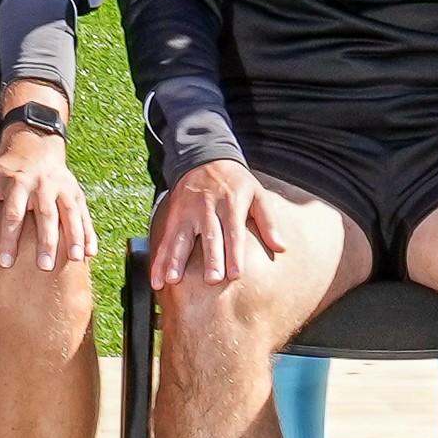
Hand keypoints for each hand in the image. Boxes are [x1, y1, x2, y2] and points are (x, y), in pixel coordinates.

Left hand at [0, 124, 93, 272]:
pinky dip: (89, 232)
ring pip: (69, 212)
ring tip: (75, 259)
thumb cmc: (1, 173)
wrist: (33, 146)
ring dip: (74, 235)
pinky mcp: (75, 191)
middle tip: (44, 267)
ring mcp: (61, 186)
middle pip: (45, 214)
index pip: (12, 214)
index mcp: (15, 182)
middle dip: (46, 240)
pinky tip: (91, 252)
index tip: (5, 263)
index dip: (9, 239)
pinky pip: (84, 213)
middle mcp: (41, 184)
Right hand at [150, 152, 287, 292]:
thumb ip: (268, 221)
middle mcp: (208, 207)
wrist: (205, 157)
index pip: (234, 231)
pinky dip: (159, 260)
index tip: (236, 274)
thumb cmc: (236, 182)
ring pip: (181, 238)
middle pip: (209, 236)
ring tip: (172, 280)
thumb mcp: (257, 193)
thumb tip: (281, 248)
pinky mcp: (173, 216)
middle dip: (210, 258)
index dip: (235, 253)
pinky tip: (156, 279)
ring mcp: (188, 211)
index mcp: (231, 203)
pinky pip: (165, 240)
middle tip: (211, 280)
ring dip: (175, 260)